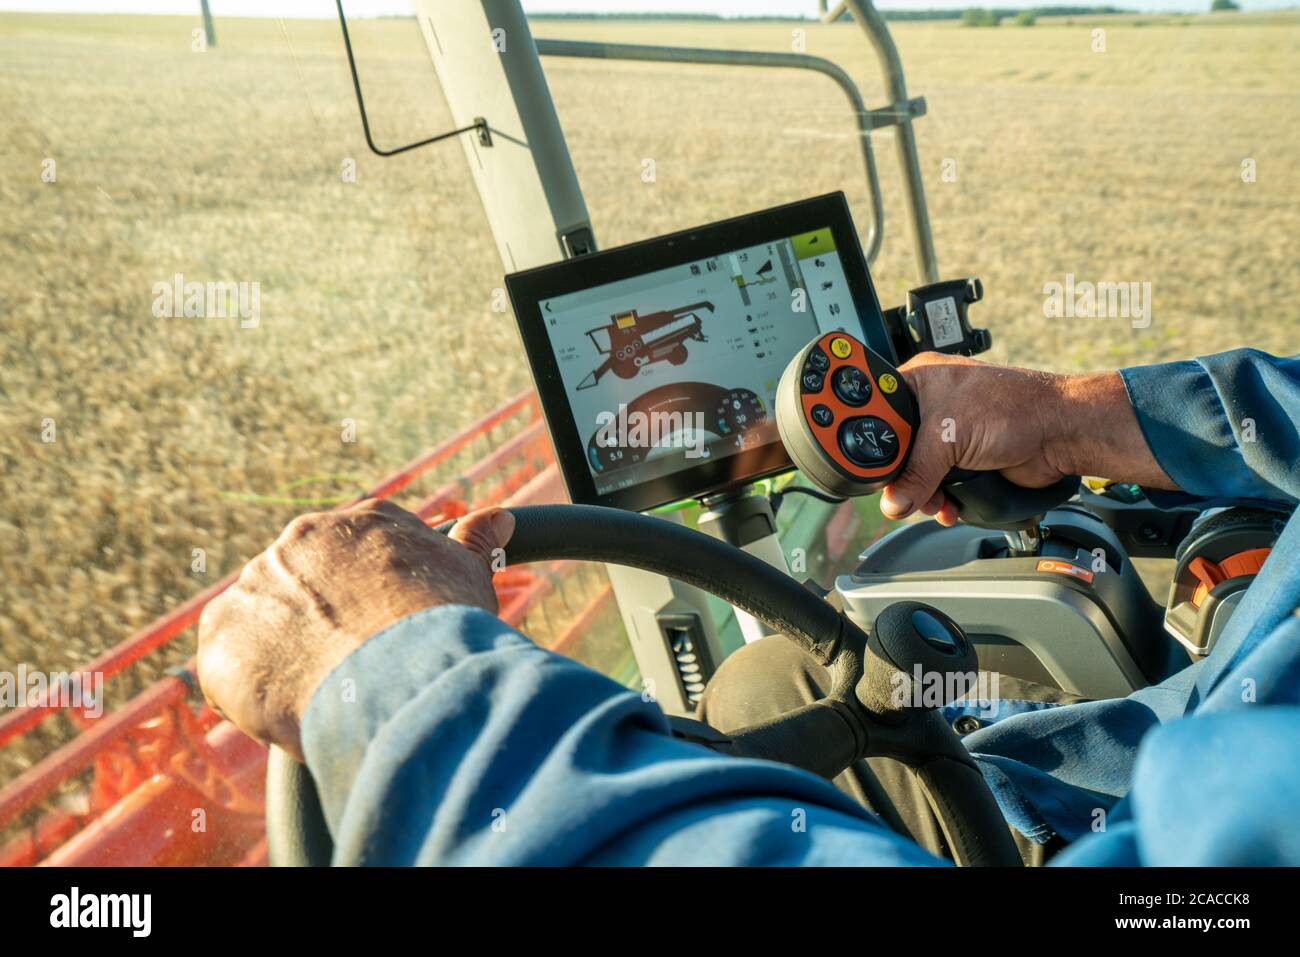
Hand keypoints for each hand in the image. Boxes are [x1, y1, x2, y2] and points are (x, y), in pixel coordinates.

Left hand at [197, 499, 514, 759]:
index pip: (354, 560)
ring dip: (286, 658)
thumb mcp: (468, 573)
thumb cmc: (443, 624)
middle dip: (323, 628)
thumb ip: (475, 540)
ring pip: (263, 627)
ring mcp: (255, 585)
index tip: (383, 635)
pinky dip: (251, 693)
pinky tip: (292, 710)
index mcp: (361, 523)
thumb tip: (498, 517)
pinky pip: (227, 668)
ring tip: (328, 696)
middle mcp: (300, 540)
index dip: (368, 604)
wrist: (400, 671)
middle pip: (304, 590)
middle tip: (357, 672)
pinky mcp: (220, 635)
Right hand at [880, 353, 1172, 525]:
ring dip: (923, 493)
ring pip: (917, 471)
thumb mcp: (947, 436)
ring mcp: (949, 432)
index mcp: (919, 381)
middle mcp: (932, 403)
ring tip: (934, 500)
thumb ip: (914, 472)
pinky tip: (949, 505)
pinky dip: (941, 499)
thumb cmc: (1014, 408)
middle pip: (896, 448)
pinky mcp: (964, 457)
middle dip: (901, 475)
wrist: (1060, 433)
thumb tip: (893, 501)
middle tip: (903, 489)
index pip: (877, 410)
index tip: (865, 464)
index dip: (870, 439)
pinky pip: (938, 483)